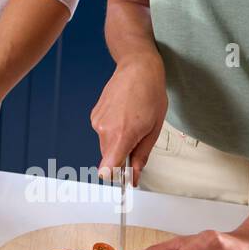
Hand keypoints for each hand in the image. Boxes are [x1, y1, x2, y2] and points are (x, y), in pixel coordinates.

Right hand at [91, 54, 166, 185]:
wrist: (137, 69)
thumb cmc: (150, 94)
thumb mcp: (154, 128)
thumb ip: (142, 155)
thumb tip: (135, 175)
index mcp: (122, 134)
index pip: (108, 167)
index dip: (115, 177)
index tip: (122, 181)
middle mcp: (105, 129)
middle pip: (109, 157)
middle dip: (122, 156)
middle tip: (138, 140)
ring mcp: (97, 121)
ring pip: (106, 145)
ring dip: (118, 142)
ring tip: (132, 122)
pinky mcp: (94, 115)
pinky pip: (103, 132)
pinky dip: (112, 130)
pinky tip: (123, 116)